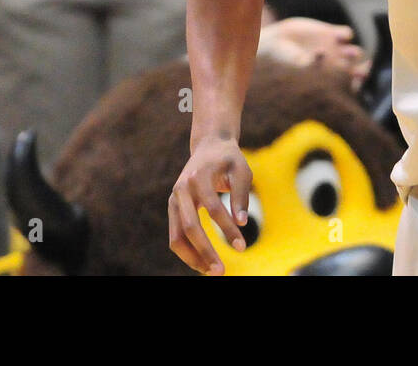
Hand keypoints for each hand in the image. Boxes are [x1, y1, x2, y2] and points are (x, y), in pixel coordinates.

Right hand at [169, 135, 250, 274]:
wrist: (209, 146)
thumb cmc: (229, 159)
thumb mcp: (242, 170)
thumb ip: (241, 196)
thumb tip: (242, 224)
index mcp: (198, 176)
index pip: (213, 208)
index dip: (227, 229)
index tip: (243, 247)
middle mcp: (181, 189)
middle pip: (190, 227)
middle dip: (205, 251)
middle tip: (221, 271)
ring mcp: (174, 199)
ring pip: (177, 236)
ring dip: (192, 257)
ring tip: (212, 271)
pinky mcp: (174, 208)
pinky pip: (176, 235)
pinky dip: (188, 251)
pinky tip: (203, 262)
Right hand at [259, 17, 370, 91]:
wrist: (273, 44)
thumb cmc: (282, 64)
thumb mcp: (299, 72)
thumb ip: (316, 74)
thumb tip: (331, 78)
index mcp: (329, 80)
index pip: (350, 86)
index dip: (356, 85)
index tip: (355, 84)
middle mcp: (334, 66)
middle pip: (358, 70)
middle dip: (360, 71)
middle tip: (359, 71)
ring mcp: (334, 49)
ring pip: (354, 52)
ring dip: (353, 53)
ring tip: (347, 53)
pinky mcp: (329, 33)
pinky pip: (347, 33)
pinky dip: (345, 35)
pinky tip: (337, 37)